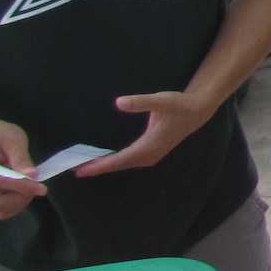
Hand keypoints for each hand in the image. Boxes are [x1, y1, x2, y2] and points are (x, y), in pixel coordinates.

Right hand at [0, 117, 47, 218]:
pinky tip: (20, 188)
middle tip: (36, 186)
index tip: (42, 188)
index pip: (2, 182)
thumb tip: (33, 177)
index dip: (24, 187)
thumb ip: (21, 158)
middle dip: (21, 198)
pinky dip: (14, 203)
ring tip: (27, 184)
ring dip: (19, 202)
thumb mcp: (13, 138)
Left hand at [77, 89, 215, 175]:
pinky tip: (103, 159)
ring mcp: (151, 156)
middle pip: (118, 166)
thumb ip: (141, 102)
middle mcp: (149, 155)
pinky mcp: (151, 153)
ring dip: (105, 166)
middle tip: (73, 169)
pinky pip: (128, 161)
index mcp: (148, 146)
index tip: (80, 170)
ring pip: (123, 165)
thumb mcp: (161, 100)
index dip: (99, 165)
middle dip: (97, 168)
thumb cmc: (178, 105)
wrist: (197, 112)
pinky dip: (114, 162)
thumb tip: (120, 102)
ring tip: (84, 166)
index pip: (119, 160)